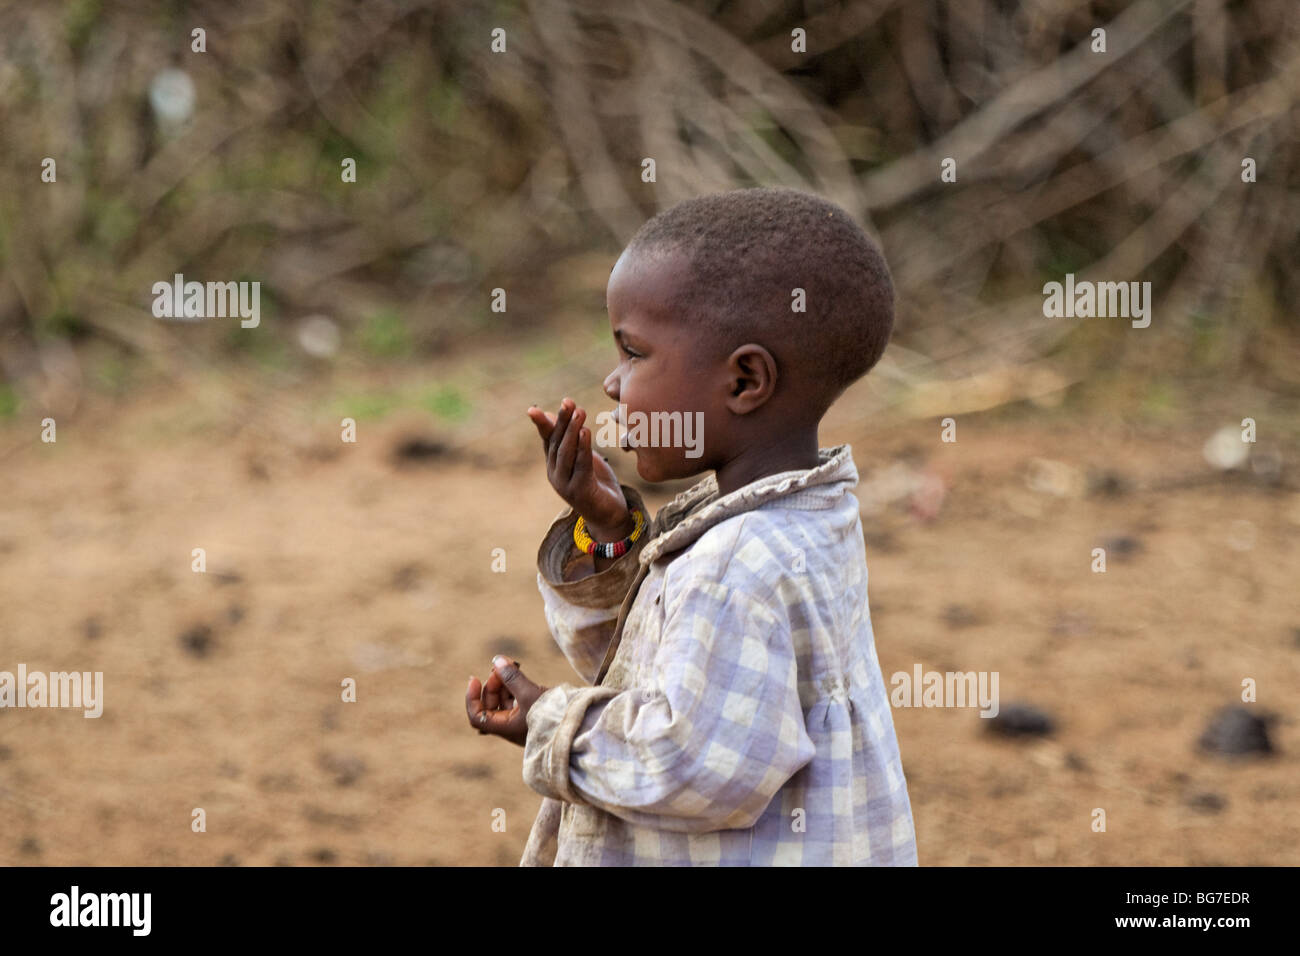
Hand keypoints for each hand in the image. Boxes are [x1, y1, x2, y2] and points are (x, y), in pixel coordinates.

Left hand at [465, 657, 547, 746]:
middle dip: (492, 685)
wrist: (579, 725)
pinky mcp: (533, 714)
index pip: (477, 716)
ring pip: (503, 701)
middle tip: (500, 668)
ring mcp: (522, 721)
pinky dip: (514, 686)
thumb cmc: (553, 715)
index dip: (472, 698)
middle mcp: (511, 727)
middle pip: (490, 706)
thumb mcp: (530, 693)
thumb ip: (512, 677)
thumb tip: (497, 660)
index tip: (474, 679)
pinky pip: (516, 699)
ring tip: (510, 664)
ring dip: (503, 683)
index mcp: (506, 728)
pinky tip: (518, 672)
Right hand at [527, 398, 633, 540]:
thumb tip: (556, 415)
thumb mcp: (583, 457)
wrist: (608, 516)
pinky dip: (583, 447)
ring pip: (566, 453)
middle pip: (556, 443)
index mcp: (554, 464)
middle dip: (562, 421)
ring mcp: (565, 484)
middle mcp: (555, 474)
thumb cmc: (596, 483)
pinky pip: (581, 465)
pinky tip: (586, 431)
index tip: (533, 409)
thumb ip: (572, 440)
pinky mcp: (580, 491)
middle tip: (568, 402)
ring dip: (572, 430)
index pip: (547, 439)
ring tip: (579, 412)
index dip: (542, 423)